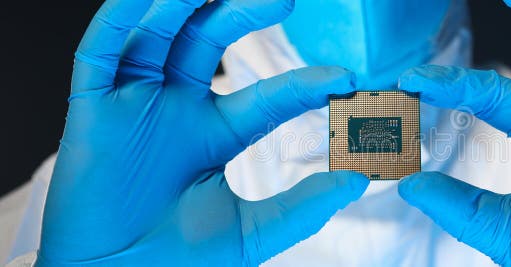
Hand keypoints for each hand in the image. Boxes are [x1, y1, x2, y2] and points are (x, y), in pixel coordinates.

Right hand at [39, 0, 366, 265]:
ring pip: (160, 35)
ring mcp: (135, 103)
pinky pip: (101, 51)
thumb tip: (356, 182)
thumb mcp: (251, 231)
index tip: (347, 79)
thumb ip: (301, 207)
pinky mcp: (92, 107)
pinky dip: (122, 17)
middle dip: (244, 15)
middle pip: (210, 44)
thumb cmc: (175, 260)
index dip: (305, 83)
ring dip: (186, 4)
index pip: (266, 96)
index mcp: (213, 133)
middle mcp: (176, 108)